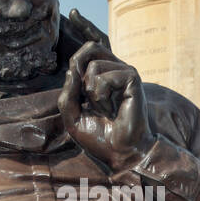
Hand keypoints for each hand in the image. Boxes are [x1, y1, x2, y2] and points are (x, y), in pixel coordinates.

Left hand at [58, 42, 154, 174]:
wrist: (119, 153)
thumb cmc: (99, 137)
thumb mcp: (72, 115)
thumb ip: (67, 93)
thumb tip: (72, 68)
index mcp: (104, 75)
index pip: (89, 49)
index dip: (77, 53)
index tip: (76, 54)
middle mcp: (115, 71)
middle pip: (92, 47)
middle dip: (79, 71)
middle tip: (86, 97)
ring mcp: (125, 73)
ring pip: (93, 65)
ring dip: (91, 92)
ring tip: (104, 109)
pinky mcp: (132, 79)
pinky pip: (104, 78)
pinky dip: (101, 97)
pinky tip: (112, 110)